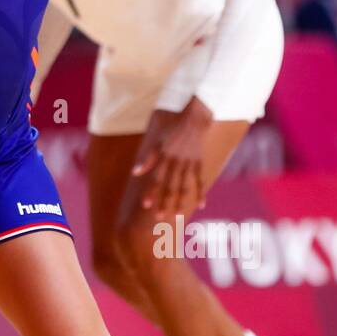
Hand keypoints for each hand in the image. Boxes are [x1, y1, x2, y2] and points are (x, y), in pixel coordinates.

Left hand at [132, 98, 213, 217]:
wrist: (194, 118)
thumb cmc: (172, 129)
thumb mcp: (157, 142)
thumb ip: (147, 159)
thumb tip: (135, 173)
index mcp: (164, 157)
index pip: (156, 178)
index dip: (151, 191)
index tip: (146, 205)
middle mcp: (176, 162)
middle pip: (170, 186)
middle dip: (164, 202)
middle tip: (159, 218)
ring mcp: (189, 163)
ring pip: (184, 186)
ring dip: (181, 202)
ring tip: (177, 216)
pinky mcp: (199, 162)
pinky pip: (199, 180)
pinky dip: (200, 192)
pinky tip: (202, 205)